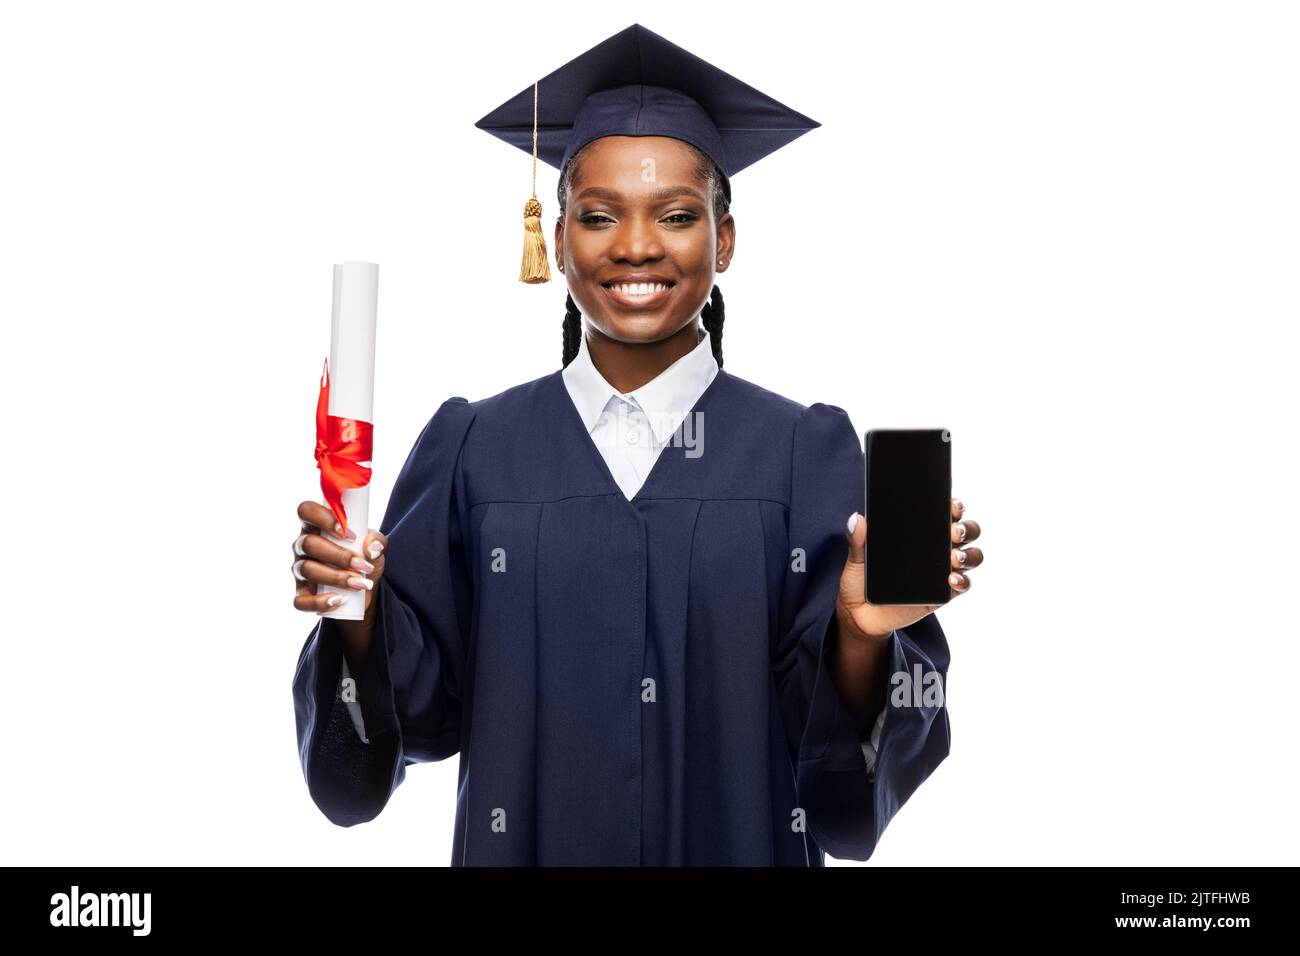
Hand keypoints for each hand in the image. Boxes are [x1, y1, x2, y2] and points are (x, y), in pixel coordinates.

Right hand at [291, 501, 387, 616]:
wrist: (365, 590)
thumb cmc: (364, 558)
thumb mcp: (375, 546)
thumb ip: (377, 541)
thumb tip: (372, 549)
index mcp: (316, 527)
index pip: (306, 510)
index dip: (324, 518)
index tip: (349, 533)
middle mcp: (303, 546)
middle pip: (309, 543)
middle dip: (339, 555)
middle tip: (364, 565)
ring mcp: (299, 570)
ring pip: (308, 569)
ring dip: (337, 577)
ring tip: (361, 584)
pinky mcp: (301, 594)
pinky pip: (300, 601)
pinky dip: (320, 602)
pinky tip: (340, 600)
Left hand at [836, 497, 981, 641]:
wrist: (859, 614)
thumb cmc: (861, 580)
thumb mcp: (858, 558)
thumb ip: (858, 539)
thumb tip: (856, 518)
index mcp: (920, 533)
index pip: (944, 513)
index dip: (954, 506)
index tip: (953, 505)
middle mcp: (937, 549)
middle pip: (966, 532)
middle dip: (966, 528)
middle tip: (953, 531)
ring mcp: (943, 571)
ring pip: (971, 557)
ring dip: (969, 555)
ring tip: (955, 557)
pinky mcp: (942, 594)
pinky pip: (963, 585)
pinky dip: (963, 581)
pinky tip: (952, 579)